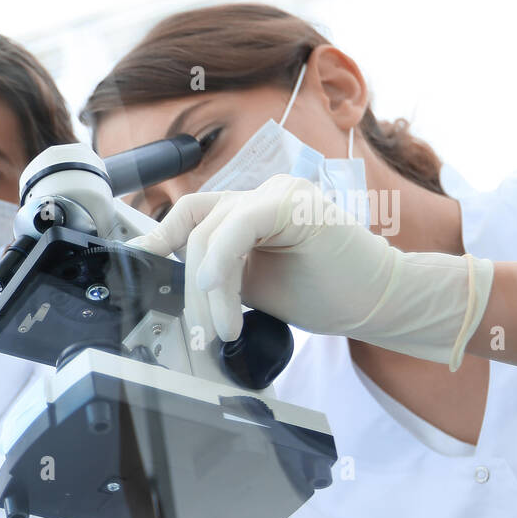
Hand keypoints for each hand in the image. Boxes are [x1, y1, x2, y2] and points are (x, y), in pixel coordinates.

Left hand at [127, 174, 492, 370]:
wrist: (380, 301)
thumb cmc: (325, 292)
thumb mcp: (250, 286)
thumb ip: (216, 273)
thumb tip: (171, 282)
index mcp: (248, 210)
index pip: (189, 216)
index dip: (158, 240)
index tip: (136, 269)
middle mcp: (260, 193)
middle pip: (194, 226)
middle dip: (189, 284)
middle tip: (203, 327)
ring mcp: (277, 191)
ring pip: (210, 232)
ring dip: (210, 288)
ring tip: (226, 326)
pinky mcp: (293, 201)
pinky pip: (237, 225)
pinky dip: (221, 262)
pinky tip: (220, 294)